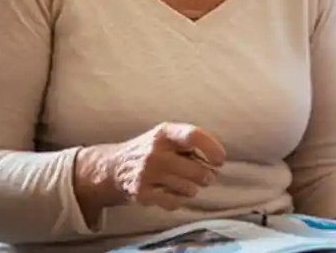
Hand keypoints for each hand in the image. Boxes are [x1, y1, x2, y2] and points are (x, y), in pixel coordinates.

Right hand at [88, 123, 226, 209]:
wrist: (115, 167)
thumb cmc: (153, 150)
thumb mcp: (168, 136)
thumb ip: (192, 143)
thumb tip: (217, 160)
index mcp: (164, 133)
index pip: (193, 136)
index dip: (212, 148)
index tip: (219, 160)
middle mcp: (154, 152)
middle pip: (196, 170)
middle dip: (207, 176)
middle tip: (206, 176)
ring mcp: (146, 174)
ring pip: (188, 188)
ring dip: (193, 188)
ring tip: (187, 183)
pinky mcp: (141, 193)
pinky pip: (174, 202)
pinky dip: (179, 200)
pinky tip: (173, 192)